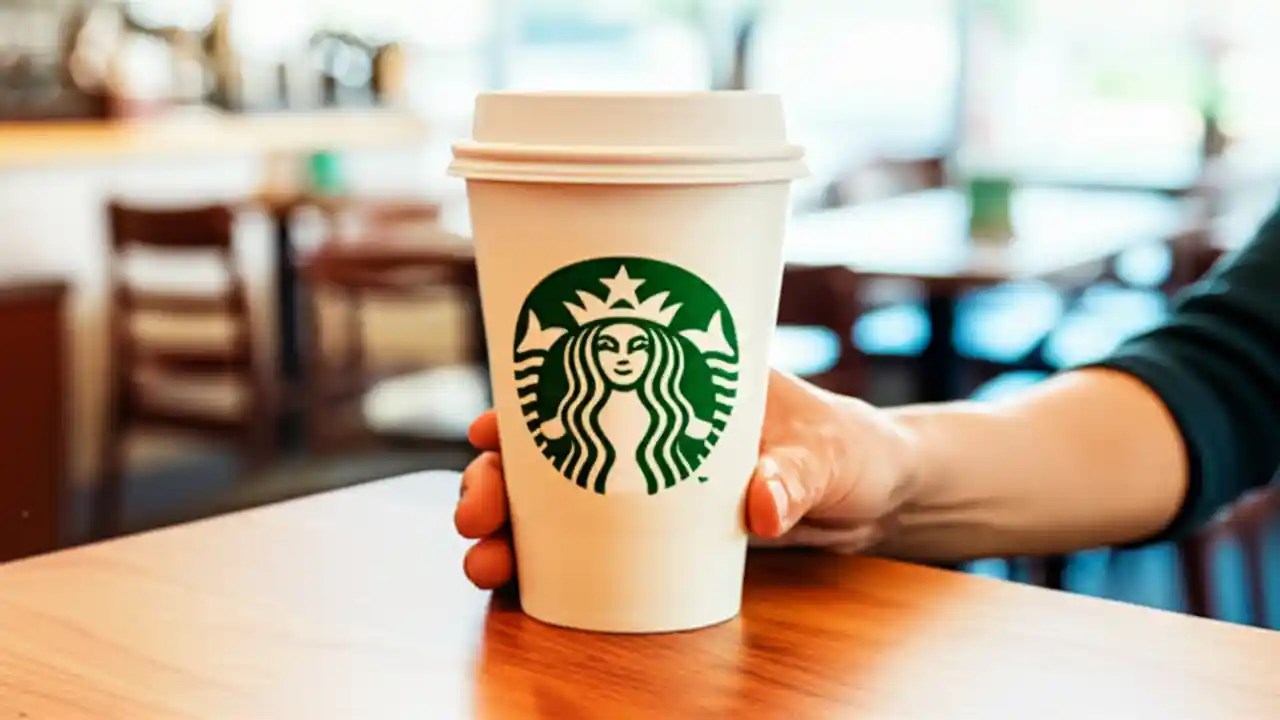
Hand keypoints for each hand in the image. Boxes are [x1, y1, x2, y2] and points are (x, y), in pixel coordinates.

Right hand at [454, 370, 920, 588]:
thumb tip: (760, 504)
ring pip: (553, 503)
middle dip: (496, 481)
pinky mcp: (656, 537)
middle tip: (475, 515)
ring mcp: (645, 486)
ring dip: (509, 530)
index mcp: (673, 383)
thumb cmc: (851, 450)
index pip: (583, 381)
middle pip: (547, 451)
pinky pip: (586, 547)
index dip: (523, 406)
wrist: (873, 498)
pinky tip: (516, 586)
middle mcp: (644, 429)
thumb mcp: (830, 456)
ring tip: (486, 563)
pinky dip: (543, 564)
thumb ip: (797, 476)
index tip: (486, 432)